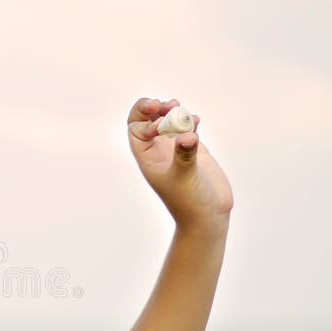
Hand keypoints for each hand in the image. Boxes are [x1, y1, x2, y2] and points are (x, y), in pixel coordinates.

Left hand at [127, 98, 233, 230]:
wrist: (207, 214)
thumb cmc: (189, 200)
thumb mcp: (185, 176)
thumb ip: (185, 155)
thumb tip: (187, 136)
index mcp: (147, 157)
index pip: (135, 130)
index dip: (143, 120)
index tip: (158, 123)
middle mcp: (158, 150)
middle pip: (146, 121)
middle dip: (151, 109)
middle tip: (163, 104)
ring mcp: (175, 148)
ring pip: (167, 121)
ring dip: (170, 110)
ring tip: (176, 106)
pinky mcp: (193, 149)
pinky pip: (187, 127)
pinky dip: (189, 119)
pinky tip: (196, 120)